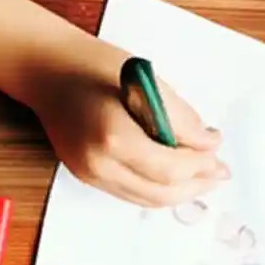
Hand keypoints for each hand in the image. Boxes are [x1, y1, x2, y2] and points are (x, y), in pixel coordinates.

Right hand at [28, 34, 226, 206]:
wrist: (46, 70)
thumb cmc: (93, 66)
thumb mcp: (146, 81)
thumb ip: (180, 118)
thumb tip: (209, 144)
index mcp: (113, 136)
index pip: (169, 168)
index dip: (200, 165)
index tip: (218, 152)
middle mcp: (99, 164)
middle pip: (160, 193)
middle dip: (195, 185)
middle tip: (219, 172)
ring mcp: (90, 174)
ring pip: (146, 199)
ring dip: (179, 192)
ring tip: (203, 177)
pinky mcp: (87, 177)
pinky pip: (131, 193)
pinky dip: (157, 188)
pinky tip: (174, 176)